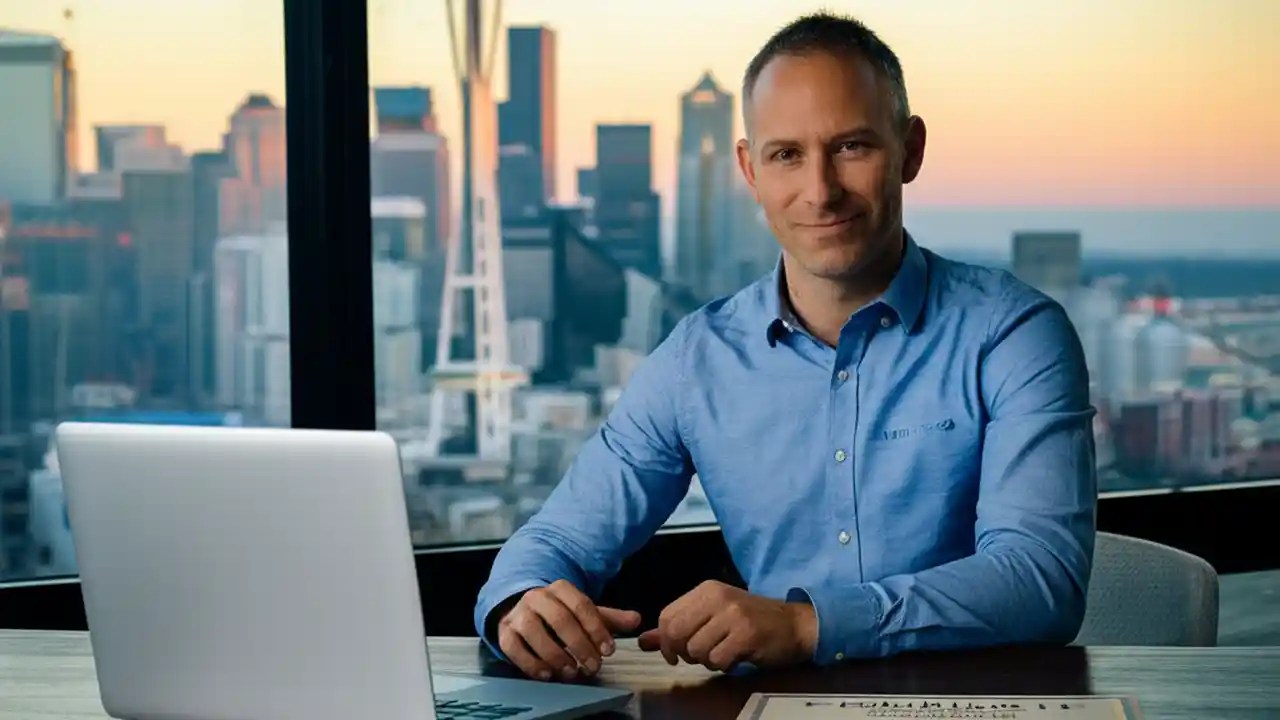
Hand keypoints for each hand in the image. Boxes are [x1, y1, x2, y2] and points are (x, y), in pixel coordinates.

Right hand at [496, 579, 641, 681]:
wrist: (522, 613)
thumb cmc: (558, 616)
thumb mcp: (583, 614)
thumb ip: (608, 618)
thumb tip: (636, 619)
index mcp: (560, 588)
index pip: (581, 605)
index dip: (596, 629)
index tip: (608, 650)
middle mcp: (536, 597)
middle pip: (559, 618)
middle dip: (579, 645)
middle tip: (593, 666)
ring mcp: (518, 613)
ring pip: (534, 631)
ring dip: (555, 655)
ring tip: (571, 672)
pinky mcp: (504, 632)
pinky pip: (514, 647)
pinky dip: (530, 662)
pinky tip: (547, 674)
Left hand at [637, 580, 816, 670]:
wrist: (795, 624)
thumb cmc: (752, 621)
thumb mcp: (712, 617)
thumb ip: (677, 627)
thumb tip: (643, 640)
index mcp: (706, 589)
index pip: (666, 615)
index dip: (665, 641)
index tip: (674, 655)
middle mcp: (717, 597)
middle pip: (676, 631)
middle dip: (682, 652)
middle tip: (698, 656)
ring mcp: (732, 614)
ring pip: (696, 649)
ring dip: (706, 661)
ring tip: (722, 654)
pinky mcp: (746, 634)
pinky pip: (717, 660)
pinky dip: (723, 666)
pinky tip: (735, 658)